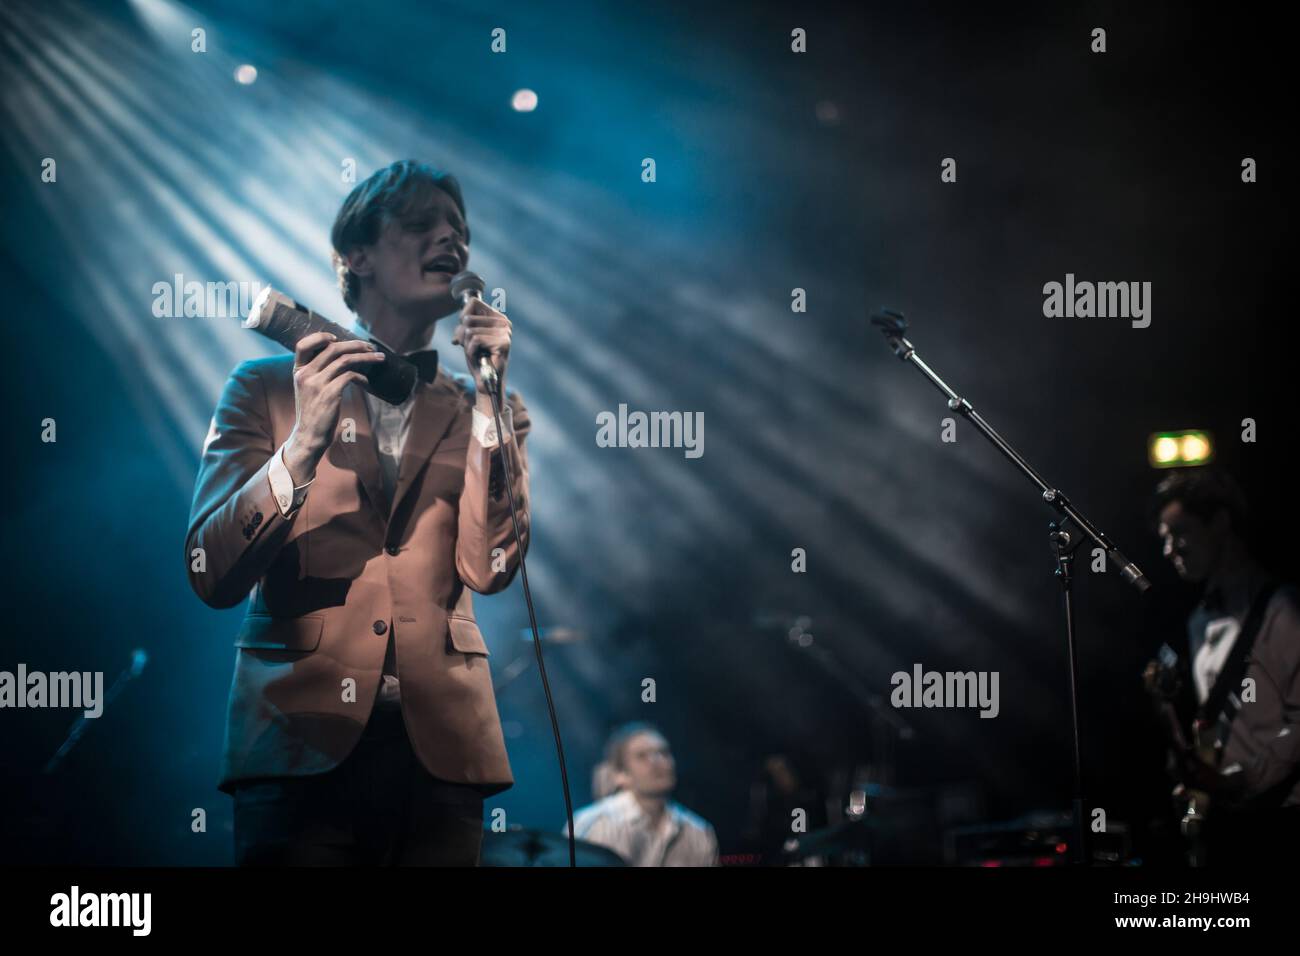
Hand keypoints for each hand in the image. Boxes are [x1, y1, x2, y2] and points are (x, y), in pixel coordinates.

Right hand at [283, 332, 385, 481]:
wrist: (309, 436)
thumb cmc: (313, 412)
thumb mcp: (308, 388)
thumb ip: (318, 372)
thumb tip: (341, 356)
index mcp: (298, 371)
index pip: (303, 344)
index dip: (320, 337)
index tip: (337, 337)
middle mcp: (305, 374)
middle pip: (332, 348)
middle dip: (355, 344)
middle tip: (370, 346)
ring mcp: (316, 384)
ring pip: (345, 360)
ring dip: (365, 357)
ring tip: (379, 358)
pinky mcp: (329, 395)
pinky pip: (350, 376)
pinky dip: (362, 377)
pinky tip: (367, 383)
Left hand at [451, 297, 510, 395]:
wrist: (487, 382)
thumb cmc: (478, 358)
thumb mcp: (467, 337)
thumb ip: (464, 325)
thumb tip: (462, 323)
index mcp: (497, 317)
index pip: (473, 302)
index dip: (463, 317)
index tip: (467, 331)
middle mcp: (504, 322)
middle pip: (468, 318)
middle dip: (464, 335)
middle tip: (474, 348)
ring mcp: (505, 332)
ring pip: (470, 331)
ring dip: (468, 345)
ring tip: (478, 354)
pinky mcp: (503, 343)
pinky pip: (475, 340)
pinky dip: (471, 352)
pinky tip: (479, 358)